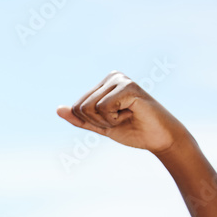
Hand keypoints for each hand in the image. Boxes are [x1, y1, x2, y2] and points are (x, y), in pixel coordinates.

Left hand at [56, 71, 190, 154]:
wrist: (159, 138)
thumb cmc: (133, 130)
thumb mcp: (101, 126)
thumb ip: (80, 119)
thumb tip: (58, 109)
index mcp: (104, 84)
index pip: (77, 107)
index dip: (92, 122)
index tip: (114, 120)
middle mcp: (112, 77)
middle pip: (81, 107)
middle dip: (98, 122)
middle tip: (121, 119)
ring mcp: (120, 80)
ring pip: (89, 107)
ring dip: (107, 120)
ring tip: (126, 116)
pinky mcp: (128, 86)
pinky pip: (103, 108)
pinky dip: (114, 119)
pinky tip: (131, 113)